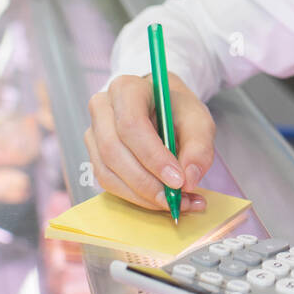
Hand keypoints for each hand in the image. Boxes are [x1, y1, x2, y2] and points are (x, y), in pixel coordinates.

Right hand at [85, 73, 215, 211]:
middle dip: (147, 182)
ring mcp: (93, 133)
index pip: (131, 125)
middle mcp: (102, 109)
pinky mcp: (95, 156)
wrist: (161, 108)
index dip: (153, 157)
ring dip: (141, 195)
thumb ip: (200, 147)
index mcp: (127, 89)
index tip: (178, 180)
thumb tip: (189, 180)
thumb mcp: (198, 121)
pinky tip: (161, 200)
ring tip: (176, 203)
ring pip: (108, 172)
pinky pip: (109, 183)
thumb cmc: (177, 110)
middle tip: (177, 199)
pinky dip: (135, 197)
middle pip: (114, 151)